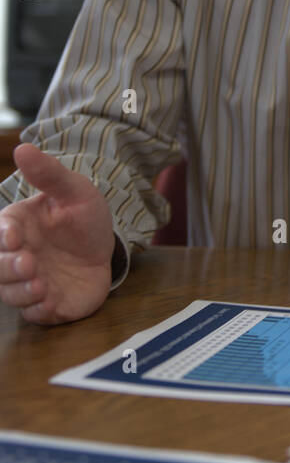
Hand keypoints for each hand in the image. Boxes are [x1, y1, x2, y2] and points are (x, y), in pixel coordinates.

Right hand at [0, 143, 113, 324]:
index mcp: (16, 227)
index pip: (0, 233)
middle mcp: (16, 256)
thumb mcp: (74, 191)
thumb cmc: (83, 216)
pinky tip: (51, 303)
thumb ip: (49, 174)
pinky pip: (34, 314)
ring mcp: (29, 282)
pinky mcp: (46, 305)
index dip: (3, 237)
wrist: (107, 247)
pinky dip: (39, 311)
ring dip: (22, 292)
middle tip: (30, 264)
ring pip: (11, 294)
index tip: (15, 238)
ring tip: (41, 285)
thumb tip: (22, 148)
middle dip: (9, 268)